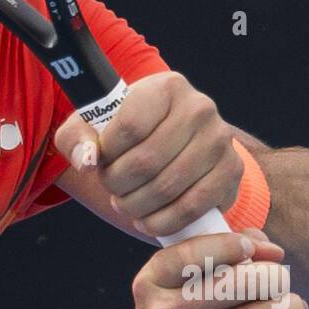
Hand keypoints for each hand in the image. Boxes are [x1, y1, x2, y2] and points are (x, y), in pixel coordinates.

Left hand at [56, 71, 242, 238]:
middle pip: (146, 161)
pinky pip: (192, 206)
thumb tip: (87, 161)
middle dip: (119, 185)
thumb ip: (76, 138)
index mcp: (165, 87)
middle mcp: (199, 107)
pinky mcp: (231, 170)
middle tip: (112, 190)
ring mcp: (220, 139)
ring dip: (137, 206)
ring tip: (126, 204)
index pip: (128, 127)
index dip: (107, 154)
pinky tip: (147, 220)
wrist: (177, 143)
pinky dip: (163, 221)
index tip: (102, 161)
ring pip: (167, 187)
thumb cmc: (128, 133)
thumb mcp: (94, 125)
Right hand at [133, 230, 308, 308]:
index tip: (259, 250)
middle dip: (273, 277)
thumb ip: (219, 255)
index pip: (193, 253)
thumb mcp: (183, 290)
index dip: (231, 245)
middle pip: (235, 283)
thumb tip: (269, 249)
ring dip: (292, 308)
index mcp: (150, 283)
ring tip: (298, 308)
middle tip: (284, 282)